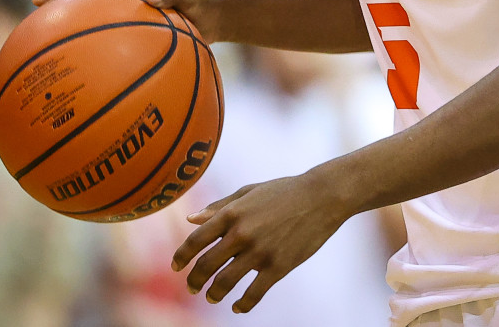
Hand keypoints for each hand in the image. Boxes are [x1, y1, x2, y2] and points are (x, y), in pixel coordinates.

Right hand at [33, 0, 222, 43]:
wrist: (212, 16)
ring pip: (92, 8)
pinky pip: (105, 26)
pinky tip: (75, 56)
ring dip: (69, 16)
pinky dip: (89, 36)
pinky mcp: (130, 20)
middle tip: (36, 3)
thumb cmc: (202, 5)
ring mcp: (126, 4)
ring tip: (41, 27)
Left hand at [172, 170, 350, 311]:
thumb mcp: (250, 191)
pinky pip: (253, 294)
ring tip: (212, 296)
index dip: (181, 257)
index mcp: (233, 213)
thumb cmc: (284, 190)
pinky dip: (242, 304)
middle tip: (193, 287)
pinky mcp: (278, 266)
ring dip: (214, 294)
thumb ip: (220, 206)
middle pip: (206, 265)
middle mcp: (242, 233)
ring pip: (225, 283)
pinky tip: (238, 307)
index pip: (196, 240)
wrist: (322, 196)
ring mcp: (260, 251)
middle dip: (194, 280)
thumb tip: (191, 219)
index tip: (176, 267)